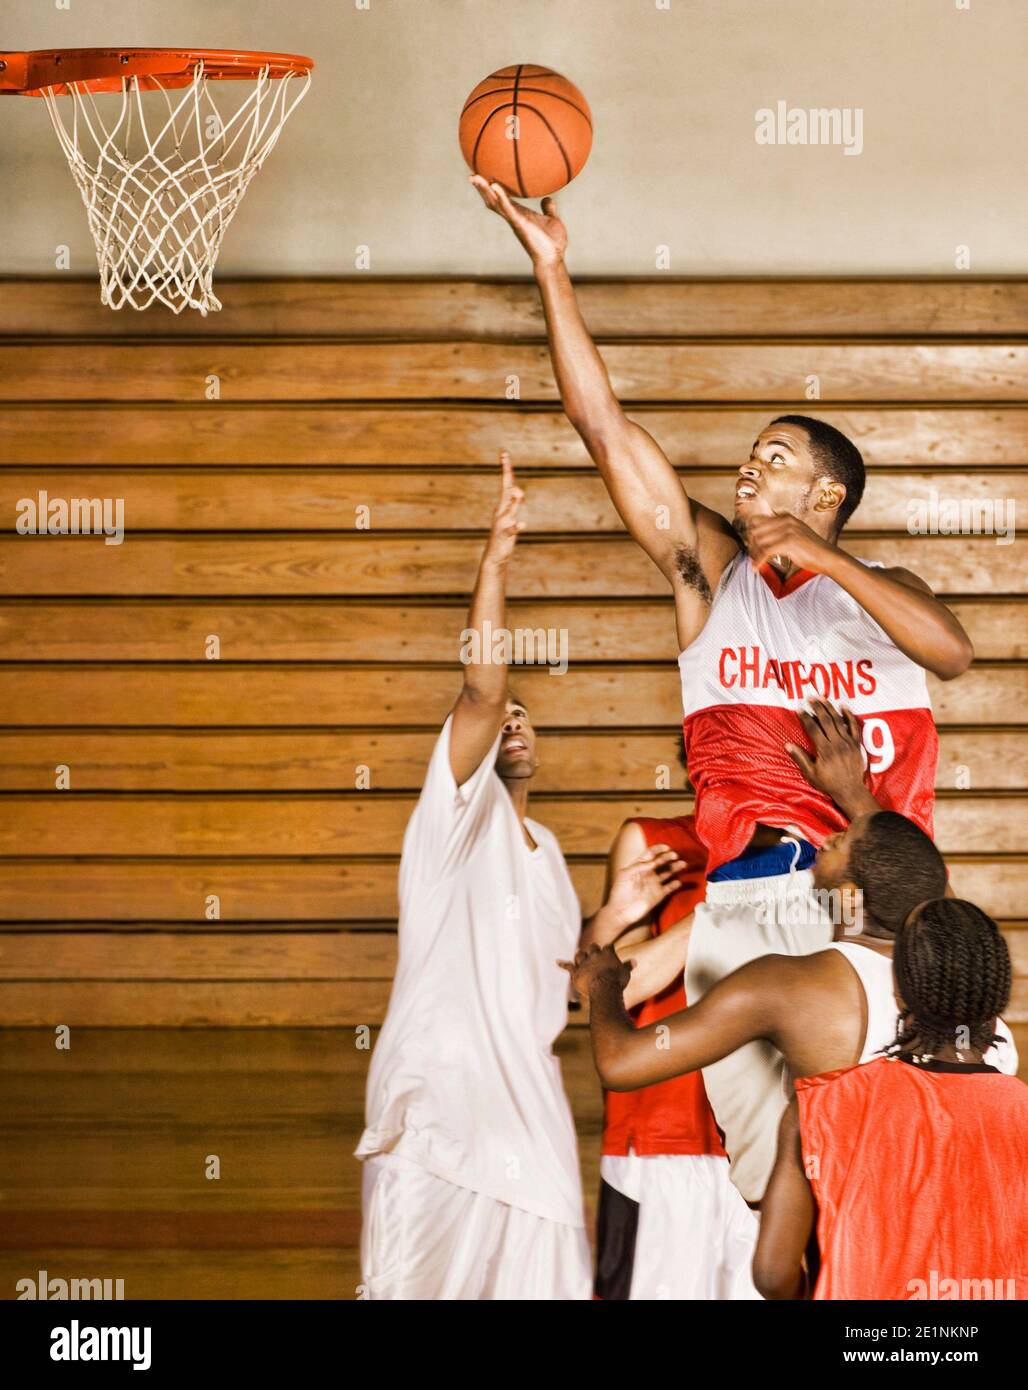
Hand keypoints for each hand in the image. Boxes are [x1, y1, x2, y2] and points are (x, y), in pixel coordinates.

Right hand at [469, 175, 567, 267]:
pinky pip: (507, 208)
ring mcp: (514, 220)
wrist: (553, 258)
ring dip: (484, 190)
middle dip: (482, 189)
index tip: (485, 176)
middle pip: (493, 200)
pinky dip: (500, 196)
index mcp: (519, 214)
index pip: (502, 199)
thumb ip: (548, 209)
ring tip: (474, 177)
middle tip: (471, 175)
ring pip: (494, 202)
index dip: (493, 189)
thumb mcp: (551, 220)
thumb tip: (548, 199)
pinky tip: (494, 185)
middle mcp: (513, 216)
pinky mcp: (518, 223)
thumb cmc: (552, 243)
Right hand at [483, 450, 524, 565]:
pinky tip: (522, 524)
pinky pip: (511, 530)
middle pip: (506, 489)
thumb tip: (518, 488)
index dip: (506, 468)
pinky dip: (516, 527)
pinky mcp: (505, 535)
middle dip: (506, 475)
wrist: (495, 555)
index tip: (504, 452)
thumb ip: (514, 501)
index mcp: (503, 504)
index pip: (506, 482)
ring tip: (519, 492)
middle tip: (506, 459)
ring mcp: (502, 522)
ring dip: (514, 502)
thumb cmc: (504, 533)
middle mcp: (501, 510)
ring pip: (509, 509)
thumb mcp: (510, 515)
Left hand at [558, 943, 632, 997]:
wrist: (604, 987)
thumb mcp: (625, 972)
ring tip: (579, 954)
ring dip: (580, 955)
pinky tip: (557, 962)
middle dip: (593, 949)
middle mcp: (595, 955)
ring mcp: (584, 963)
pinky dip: (562, 964)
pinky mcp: (576, 972)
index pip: (608, 947)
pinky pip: (568, 966)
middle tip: (594, 950)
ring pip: (580, 955)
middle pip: (593, 947)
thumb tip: (635, 961)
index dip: (608, 949)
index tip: (609, 949)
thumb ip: (628, 966)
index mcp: (608, 953)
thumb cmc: (617, 981)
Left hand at [602, 843, 686, 930]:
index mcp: (639, 866)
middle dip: (669, 856)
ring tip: (683, 864)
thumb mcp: (624, 875)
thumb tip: (653, 862)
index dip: (658, 849)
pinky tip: (679, 882)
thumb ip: (638, 867)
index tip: (667, 848)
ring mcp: (654, 884)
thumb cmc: (619, 892)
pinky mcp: (659, 895)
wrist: (620, 911)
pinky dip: (675, 885)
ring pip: (668, 873)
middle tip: (675, 855)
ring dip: (676, 868)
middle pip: (661, 861)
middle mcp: (648, 873)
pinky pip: (670, 888)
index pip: (650, 854)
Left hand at [744, 512, 836, 573]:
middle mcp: (786, 520)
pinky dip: (759, 561)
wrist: (828, 557)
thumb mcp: (794, 534)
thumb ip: (779, 532)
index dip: (751, 534)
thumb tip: (758, 536)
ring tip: (756, 563)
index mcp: (786, 517)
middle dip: (751, 544)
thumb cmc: (811, 549)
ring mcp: (788, 530)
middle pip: (755, 530)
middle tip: (752, 556)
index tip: (751, 546)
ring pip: (759, 541)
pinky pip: (766, 551)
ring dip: (754, 554)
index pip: (757, 520)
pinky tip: (757, 568)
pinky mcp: (789, 542)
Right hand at [786, 700, 877, 817]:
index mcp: (825, 750)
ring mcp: (848, 742)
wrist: (851, 790)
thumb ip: (800, 758)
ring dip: (830, 708)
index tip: (800, 709)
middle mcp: (837, 743)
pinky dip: (849, 715)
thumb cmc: (828, 783)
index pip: (814, 729)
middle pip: (826, 720)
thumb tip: (787, 745)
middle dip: (817, 707)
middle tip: (810, 697)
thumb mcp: (811, 774)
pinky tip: (843, 707)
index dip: (806, 718)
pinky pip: (854, 726)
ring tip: (822, 698)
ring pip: (838, 720)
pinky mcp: (856, 743)